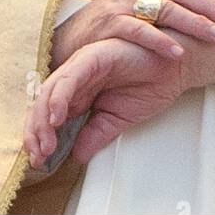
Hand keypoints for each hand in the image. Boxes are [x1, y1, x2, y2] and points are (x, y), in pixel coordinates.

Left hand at [27, 30, 214, 168]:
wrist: (178, 64)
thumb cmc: (152, 83)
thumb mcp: (119, 119)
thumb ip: (96, 134)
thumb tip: (78, 156)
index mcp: (81, 90)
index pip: (49, 113)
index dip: (40, 136)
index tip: (40, 159)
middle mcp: (77, 75)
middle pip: (43, 102)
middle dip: (36, 131)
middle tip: (39, 155)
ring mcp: (84, 64)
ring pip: (51, 89)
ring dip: (44, 119)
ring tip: (46, 143)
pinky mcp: (95, 55)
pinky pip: (71, 75)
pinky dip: (61, 96)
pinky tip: (58, 116)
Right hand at [50, 0, 214, 72]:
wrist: (74, 36)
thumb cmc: (116, 19)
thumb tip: (211, 3)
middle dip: (211, 8)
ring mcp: (124, 1)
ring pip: (167, 9)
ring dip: (195, 23)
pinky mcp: (111, 23)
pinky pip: (141, 31)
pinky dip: (161, 41)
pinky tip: (178, 52)